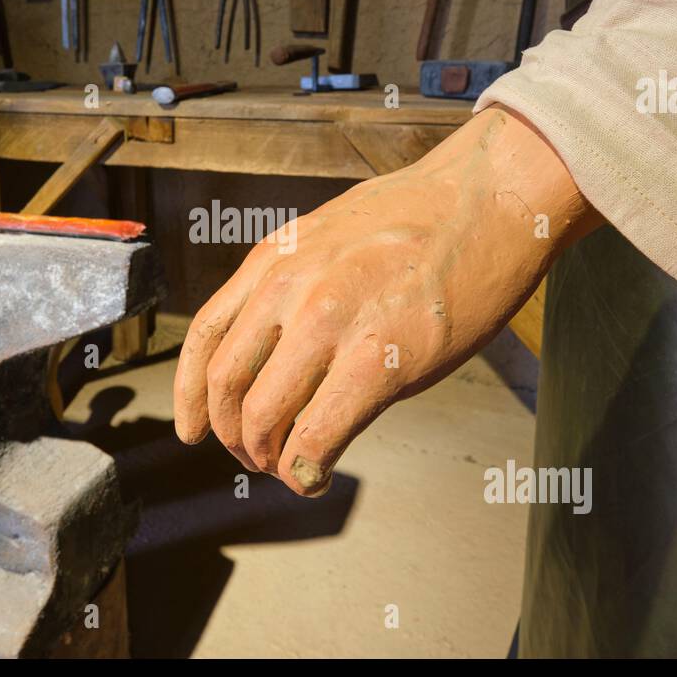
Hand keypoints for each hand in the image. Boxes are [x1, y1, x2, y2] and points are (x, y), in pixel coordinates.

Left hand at [172, 104, 601, 495]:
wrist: (488, 201)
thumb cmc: (421, 220)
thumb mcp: (329, 236)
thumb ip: (293, 287)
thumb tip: (276, 351)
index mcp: (275, 260)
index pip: (205, 337)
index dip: (189, 395)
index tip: (192, 427)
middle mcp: (289, 289)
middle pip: (225, 385)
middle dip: (232, 435)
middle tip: (252, 455)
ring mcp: (329, 324)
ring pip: (262, 418)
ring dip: (267, 457)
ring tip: (289, 465)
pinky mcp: (378, 361)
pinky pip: (317, 436)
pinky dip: (305, 470)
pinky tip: (315, 476)